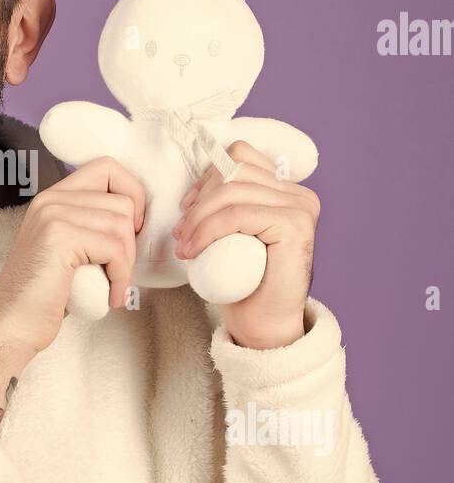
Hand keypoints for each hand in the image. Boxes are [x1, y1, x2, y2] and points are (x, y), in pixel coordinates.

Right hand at [0, 156, 146, 357]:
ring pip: (122, 225)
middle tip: (118, 270)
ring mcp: (53, 216)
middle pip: (122, 201)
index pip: (107, 168)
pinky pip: (115, 249)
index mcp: (53, 197)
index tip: (131, 230)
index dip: (132, 194)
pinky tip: (110, 296)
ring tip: (112, 285)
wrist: (10, 327)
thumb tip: (140, 219)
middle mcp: (51, 199)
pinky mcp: (59, 238)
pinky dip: (121, 277)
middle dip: (131, 241)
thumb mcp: (70, 251)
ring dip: (126, 262)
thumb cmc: (44, 297)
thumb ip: (93, 226)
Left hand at [171, 139, 319, 348]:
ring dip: (198, 217)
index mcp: (286, 191)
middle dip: (199, 200)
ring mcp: (300, 208)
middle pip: (234, 170)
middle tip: (181, 233)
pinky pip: (238, 214)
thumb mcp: (230, 235)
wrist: (263, 326)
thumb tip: (194, 189)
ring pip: (233, 190)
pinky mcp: (294, 225)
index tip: (187, 207)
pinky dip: (208, 230)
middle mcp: (299, 194)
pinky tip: (194, 250)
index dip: (206, 178)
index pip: (240, 156)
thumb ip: (225, 206)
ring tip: (184, 244)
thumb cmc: (243, 283)